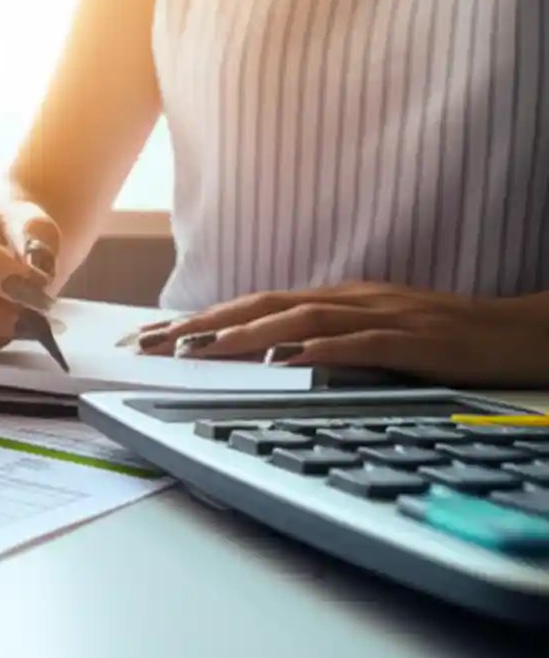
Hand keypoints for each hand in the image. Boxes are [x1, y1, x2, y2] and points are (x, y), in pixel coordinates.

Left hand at [131, 281, 548, 387]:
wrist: (519, 333)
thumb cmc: (443, 338)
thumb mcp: (370, 336)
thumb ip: (322, 340)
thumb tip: (266, 356)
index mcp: (335, 299)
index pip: (252, 305)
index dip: (198, 317)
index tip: (148, 334)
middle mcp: (348, 299)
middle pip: (259, 305)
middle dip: (198, 324)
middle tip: (146, 342)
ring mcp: (380, 315)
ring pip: (297, 317)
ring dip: (241, 333)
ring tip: (196, 349)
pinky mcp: (412, 340)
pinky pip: (358, 343)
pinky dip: (317, 349)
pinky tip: (283, 358)